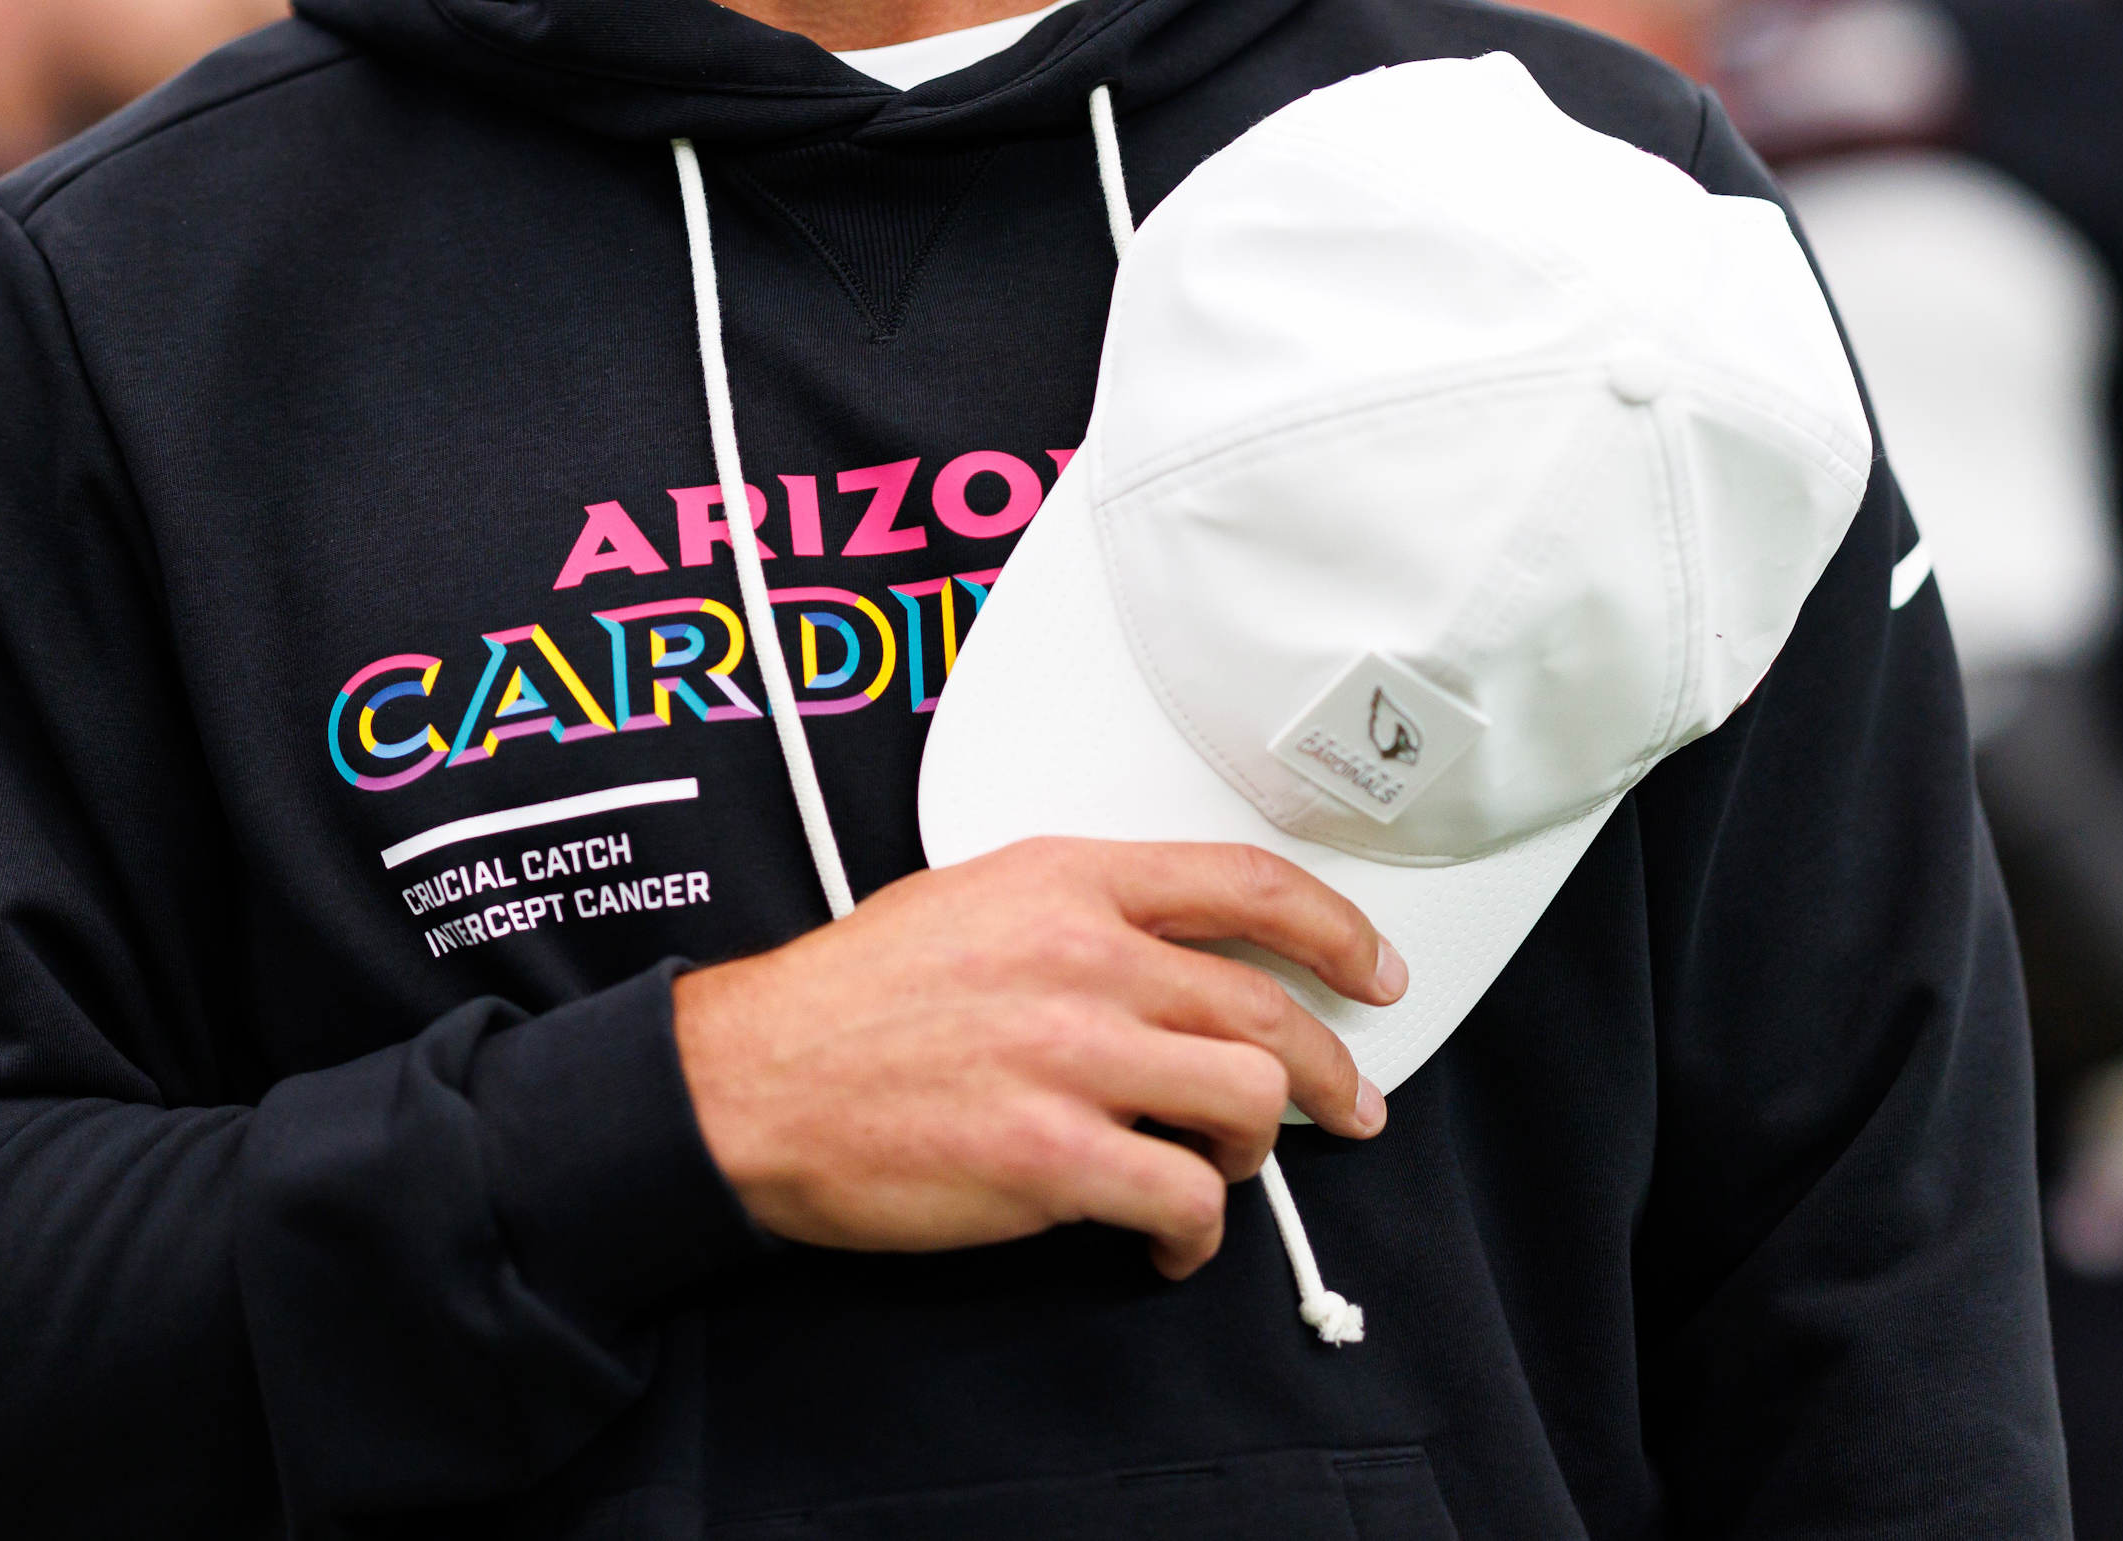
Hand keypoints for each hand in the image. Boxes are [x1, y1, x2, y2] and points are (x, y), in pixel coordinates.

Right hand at [671, 838, 1401, 1281]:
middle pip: (1267, 1011)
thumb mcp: (966, 899)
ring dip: (1255, 1153)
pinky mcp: (1053, 1156)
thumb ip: (1075, 913)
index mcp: (1065, 881)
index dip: (1336, 930)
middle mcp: (1083, 957)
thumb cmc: (844, 1001)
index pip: (1246, 885)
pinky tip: (1168, 1242)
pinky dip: (1195, 1235)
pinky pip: (1186, 1200)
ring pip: (1250, 1104)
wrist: (749, 1083)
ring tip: (1222, 1171)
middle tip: (1349, 1108)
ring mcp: (1072, 1057)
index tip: (1373, 971)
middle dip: (1332, 1074)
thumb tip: (1165, 955)